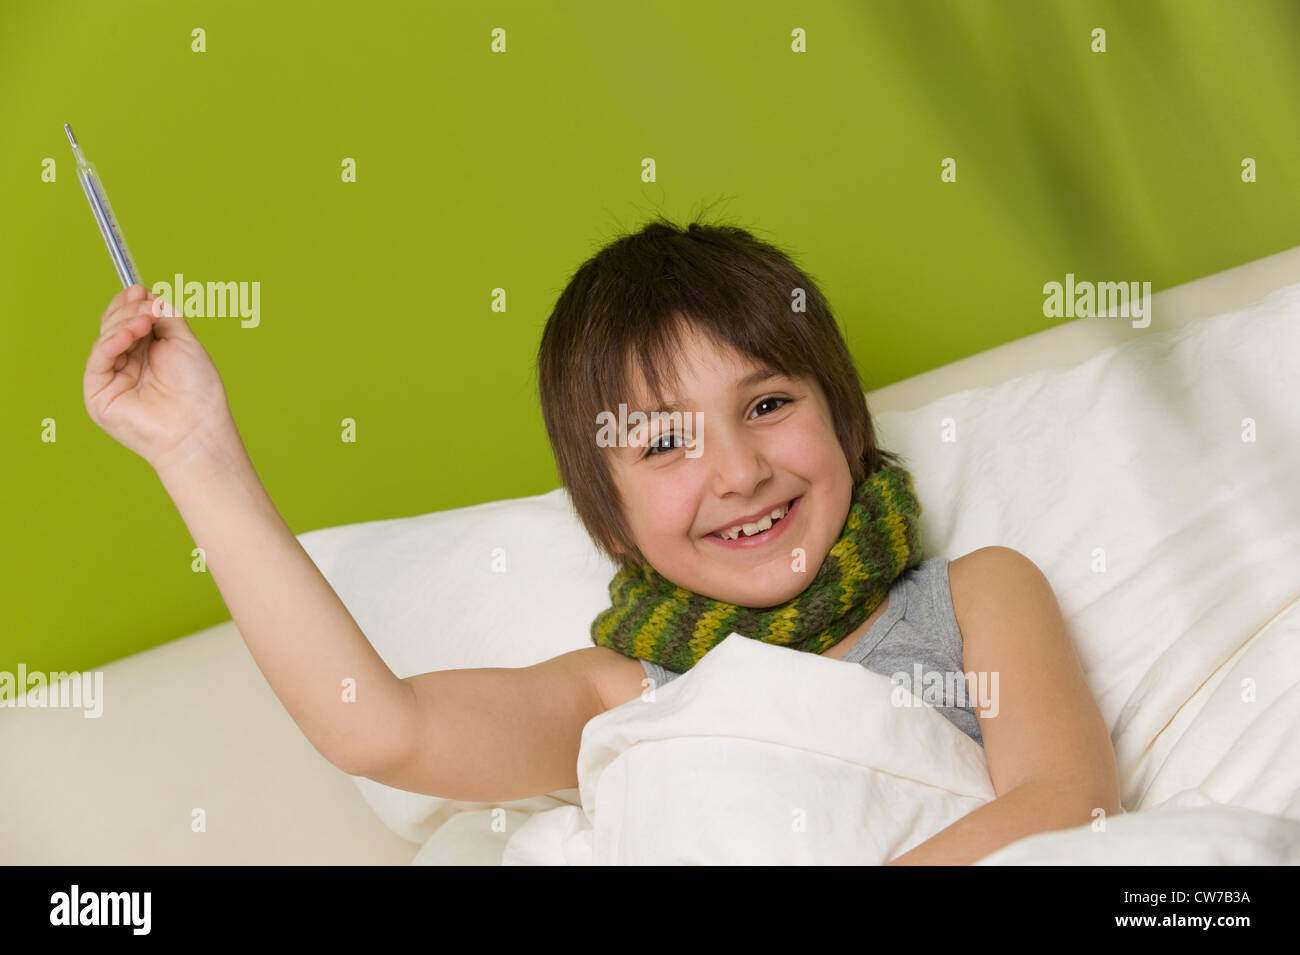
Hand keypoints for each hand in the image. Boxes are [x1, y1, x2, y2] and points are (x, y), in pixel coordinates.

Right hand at [83, 284, 237, 472]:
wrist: (196, 426)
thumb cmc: (197, 390)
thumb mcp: (184, 342)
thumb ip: (165, 316)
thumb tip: (149, 296)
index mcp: (147, 353)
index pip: (128, 320)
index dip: (130, 303)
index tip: (139, 288)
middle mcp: (127, 364)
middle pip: (114, 325)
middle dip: (129, 310)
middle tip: (148, 306)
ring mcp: (111, 378)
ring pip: (106, 338)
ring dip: (125, 323)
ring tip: (146, 321)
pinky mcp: (98, 393)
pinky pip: (98, 359)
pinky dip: (112, 341)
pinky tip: (129, 333)